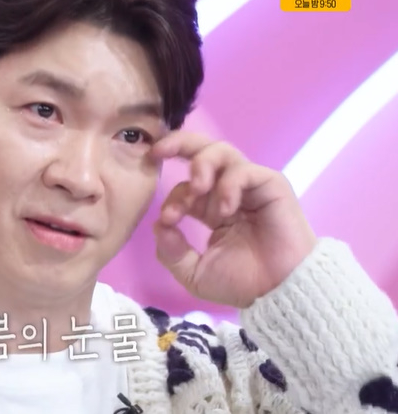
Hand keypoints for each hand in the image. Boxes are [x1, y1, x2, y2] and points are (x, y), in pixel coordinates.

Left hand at [150, 131, 317, 308]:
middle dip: (176, 143)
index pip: (184, 186)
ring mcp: (249, 186)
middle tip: (158, 151)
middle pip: (200, 150)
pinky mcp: (271, 185)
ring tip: (197, 187)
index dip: (172, 199)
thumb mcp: (194, 273)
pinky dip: (229, 185)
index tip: (167, 220)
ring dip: (202, 164)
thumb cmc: (242, 283)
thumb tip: (157, 225)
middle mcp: (228, 191)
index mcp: (209, 208)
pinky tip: (226, 210)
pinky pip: (244, 170)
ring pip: (222, 152)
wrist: (279, 293)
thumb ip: (171, 251)